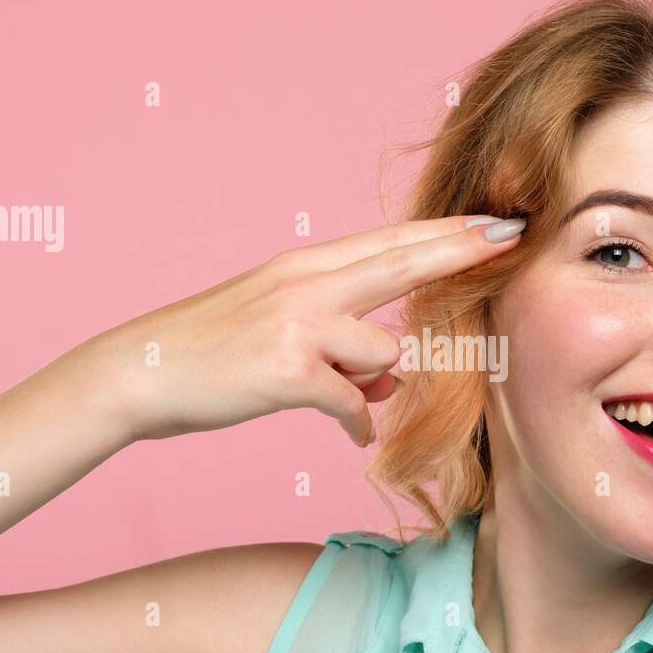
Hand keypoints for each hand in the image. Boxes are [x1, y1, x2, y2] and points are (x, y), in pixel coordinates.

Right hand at [73, 215, 525, 446]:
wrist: (138, 373)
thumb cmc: (212, 353)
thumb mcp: (281, 331)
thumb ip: (342, 344)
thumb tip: (393, 375)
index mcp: (305, 267)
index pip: (390, 242)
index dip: (446, 231)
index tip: (495, 219)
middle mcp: (305, 283)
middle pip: (401, 261)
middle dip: (461, 249)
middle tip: (514, 234)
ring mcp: (296, 324)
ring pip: (383, 351)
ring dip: (372, 380)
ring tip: (337, 392)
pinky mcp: (286, 370)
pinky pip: (352, 402)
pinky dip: (354, 423)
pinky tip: (345, 433)